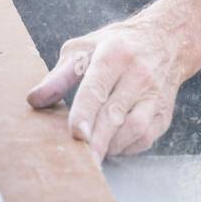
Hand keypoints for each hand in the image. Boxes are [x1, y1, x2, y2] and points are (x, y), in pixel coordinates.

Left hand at [25, 16, 185, 162]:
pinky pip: (146, 138)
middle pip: (116, 113)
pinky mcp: (164, 112)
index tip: (76, 134)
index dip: (85, 113)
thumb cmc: (117, 46)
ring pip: (135, 128)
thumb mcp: (86, 48)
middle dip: (97, 140)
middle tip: (81, 161)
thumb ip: (59, 75)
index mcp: (114, 54)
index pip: (97, 87)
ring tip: (93, 151)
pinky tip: (112, 144)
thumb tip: (34, 100)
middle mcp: (138, 74)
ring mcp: (155, 94)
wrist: (166, 39)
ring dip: (111, 145)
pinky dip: (126, 147)